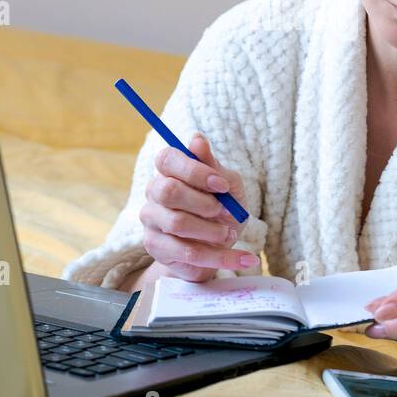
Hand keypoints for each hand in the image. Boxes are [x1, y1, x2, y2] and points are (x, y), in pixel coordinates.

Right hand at [138, 132, 257, 281]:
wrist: (218, 248)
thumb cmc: (222, 211)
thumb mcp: (227, 186)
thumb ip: (212, 166)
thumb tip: (197, 139)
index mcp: (168, 171)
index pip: (167, 159)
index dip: (195, 171)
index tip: (222, 185)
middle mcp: (153, 193)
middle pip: (168, 191)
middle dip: (204, 203)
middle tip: (226, 212)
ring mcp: (151, 221)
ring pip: (178, 223)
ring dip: (213, 231)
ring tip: (230, 233)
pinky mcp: (156, 248)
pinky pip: (189, 253)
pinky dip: (222, 256)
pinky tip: (244, 257)